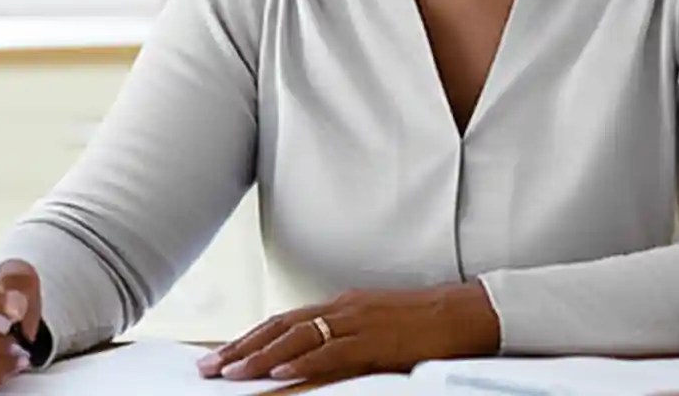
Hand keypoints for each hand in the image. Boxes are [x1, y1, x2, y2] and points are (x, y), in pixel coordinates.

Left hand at [197, 280, 499, 382]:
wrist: (468, 312)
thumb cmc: (427, 322)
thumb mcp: (376, 324)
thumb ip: (344, 335)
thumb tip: (313, 354)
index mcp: (340, 305)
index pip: (283, 321)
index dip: (249, 337)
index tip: (221, 354)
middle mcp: (342, 309)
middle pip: (279, 327)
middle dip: (241, 347)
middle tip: (209, 367)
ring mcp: (357, 322)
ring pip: (296, 339)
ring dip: (259, 357)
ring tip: (230, 372)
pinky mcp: (375, 340)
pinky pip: (330, 353)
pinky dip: (300, 362)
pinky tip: (278, 373)